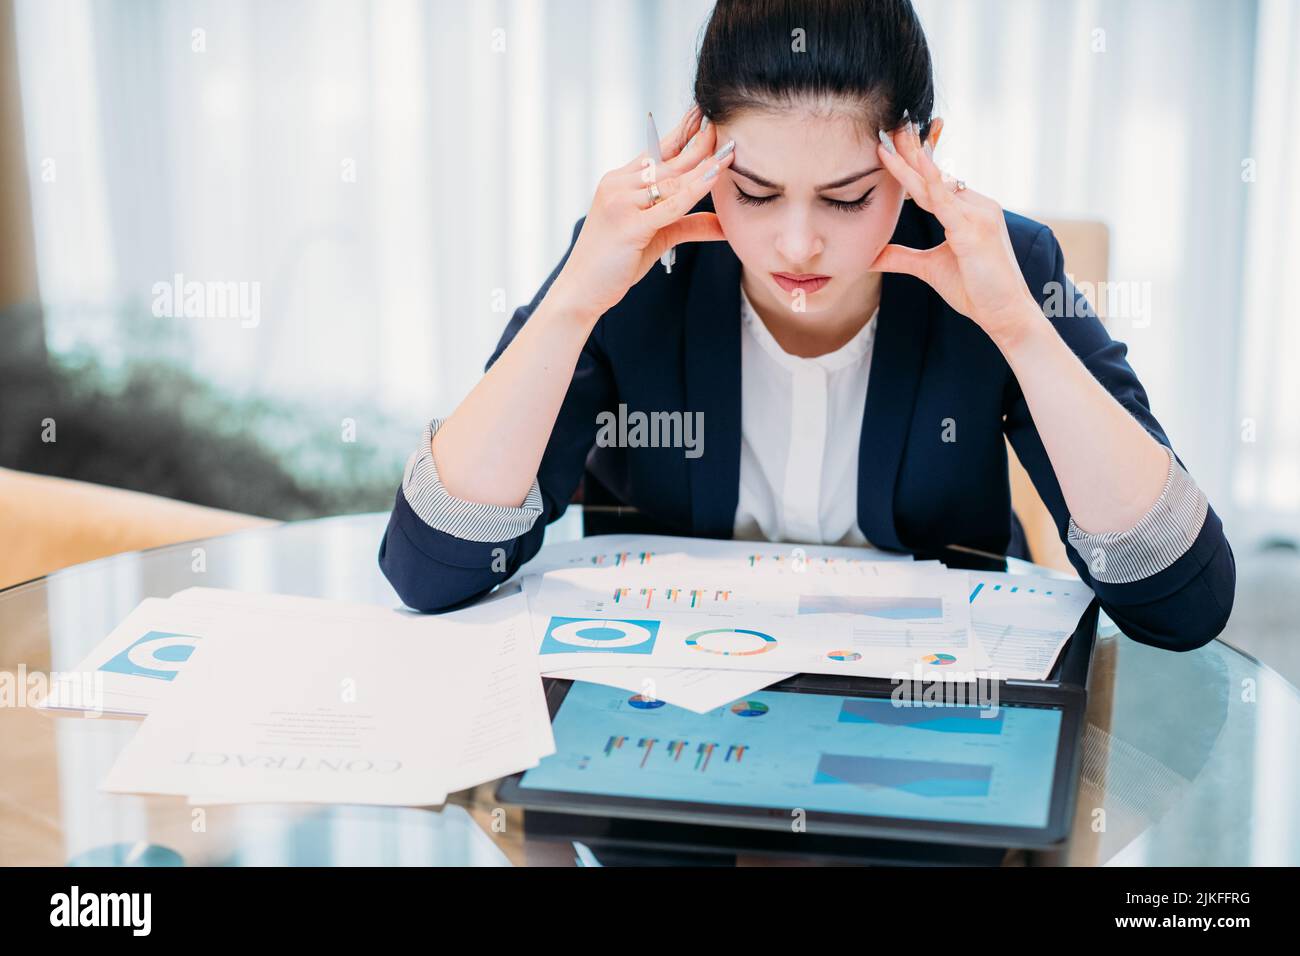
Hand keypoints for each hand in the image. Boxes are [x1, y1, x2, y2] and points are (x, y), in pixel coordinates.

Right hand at [549, 106, 735, 321]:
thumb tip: (724, 222)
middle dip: (699, 143)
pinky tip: (714, 175)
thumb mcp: (658, 237)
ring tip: (730, 149)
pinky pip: (669, 205)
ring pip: (671, 180)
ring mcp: (621, 202)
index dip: (683, 132)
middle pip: (668, 160)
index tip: (706, 115)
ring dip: (703, 164)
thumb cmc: (614, 263)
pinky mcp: (628, 225)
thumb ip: (689, 224)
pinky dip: (694, 190)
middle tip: (726, 125)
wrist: (580, 290)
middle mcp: (619, 185)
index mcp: (621, 182)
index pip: (657, 150)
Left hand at [871, 120, 1040, 347]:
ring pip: (936, 182)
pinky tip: (915, 165)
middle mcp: (976, 205)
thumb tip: (870, 254)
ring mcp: (977, 215)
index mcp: (968, 210)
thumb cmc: (976, 290)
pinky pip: (946, 201)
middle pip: (936, 172)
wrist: (1006, 314)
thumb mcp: (929, 269)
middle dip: (912, 148)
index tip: (899, 136)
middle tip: (890, 123)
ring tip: (891, 135)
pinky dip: (929, 182)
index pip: (937, 178)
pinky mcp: (973, 230)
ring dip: (912, 158)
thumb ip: (901, 257)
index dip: (919, 157)